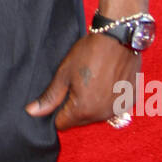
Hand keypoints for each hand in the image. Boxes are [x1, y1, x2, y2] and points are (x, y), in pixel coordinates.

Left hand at [25, 32, 139, 131]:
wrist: (118, 38)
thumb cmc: (89, 52)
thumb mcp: (64, 73)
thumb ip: (49, 97)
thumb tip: (32, 112)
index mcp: (84, 110)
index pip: (62, 124)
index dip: (57, 111)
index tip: (61, 95)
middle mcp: (102, 114)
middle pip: (80, 121)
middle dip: (75, 108)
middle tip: (76, 84)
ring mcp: (118, 109)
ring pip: (97, 115)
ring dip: (92, 104)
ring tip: (92, 81)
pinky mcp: (129, 101)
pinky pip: (112, 107)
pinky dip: (108, 99)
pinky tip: (106, 81)